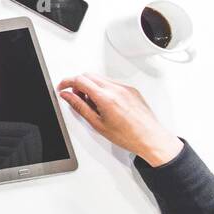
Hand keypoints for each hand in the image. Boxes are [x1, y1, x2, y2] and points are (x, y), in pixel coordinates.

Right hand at [58, 73, 183, 166]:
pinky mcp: (131, 89)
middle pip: (88, 75)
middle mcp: (116, 89)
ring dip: (91, 86)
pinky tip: (105, 104)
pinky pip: (112, 82)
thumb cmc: (128, 136)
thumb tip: (67, 96)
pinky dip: (103, 89)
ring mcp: (125, 88)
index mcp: (105, 98)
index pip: (79, 80)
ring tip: (93, 104)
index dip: (66, 82)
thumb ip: (79, 106)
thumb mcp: (97, 124)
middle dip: (78, 84)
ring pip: (100, 78)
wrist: (151, 138)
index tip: (62, 88)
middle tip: (76, 97)